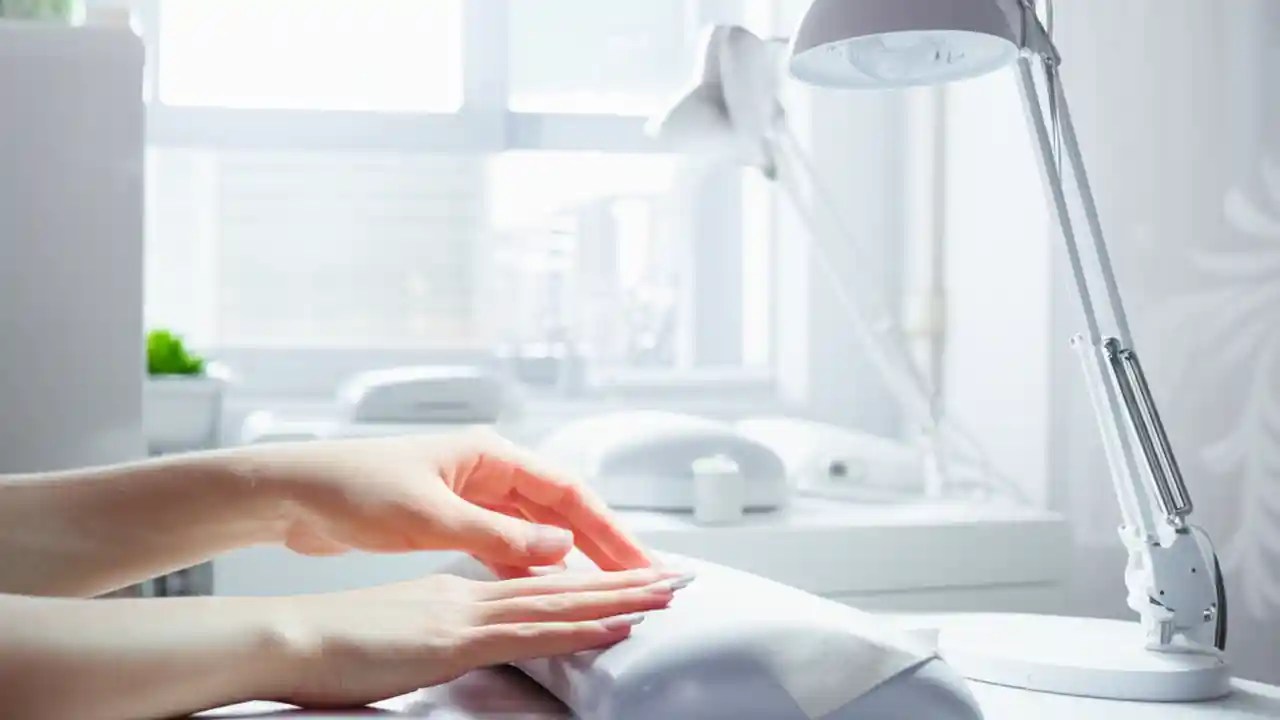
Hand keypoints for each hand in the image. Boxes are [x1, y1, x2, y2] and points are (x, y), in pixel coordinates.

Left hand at [241, 428, 651, 574]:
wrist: (292, 494)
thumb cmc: (353, 489)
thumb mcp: (430, 516)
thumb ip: (498, 536)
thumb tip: (561, 548)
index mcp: (488, 455)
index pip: (567, 492)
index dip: (608, 528)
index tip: (639, 560)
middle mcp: (486, 470)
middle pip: (560, 510)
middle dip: (601, 543)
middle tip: (640, 578)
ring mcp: (470, 496)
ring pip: (536, 529)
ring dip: (569, 557)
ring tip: (606, 588)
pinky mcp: (450, 521)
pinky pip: (505, 544)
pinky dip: (529, 566)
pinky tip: (546, 589)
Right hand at [270, 567, 686, 708]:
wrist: (288, 636)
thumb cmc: (331, 641)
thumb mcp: (397, 631)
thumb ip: (438, 629)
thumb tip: (463, 633)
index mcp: (457, 594)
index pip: (538, 585)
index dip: (589, 581)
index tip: (631, 582)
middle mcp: (470, 596)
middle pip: (561, 585)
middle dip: (623, 582)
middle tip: (677, 578)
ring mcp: (465, 614)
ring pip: (559, 601)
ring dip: (620, 597)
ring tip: (668, 592)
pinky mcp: (455, 639)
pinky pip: (531, 631)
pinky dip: (580, 627)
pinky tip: (618, 626)